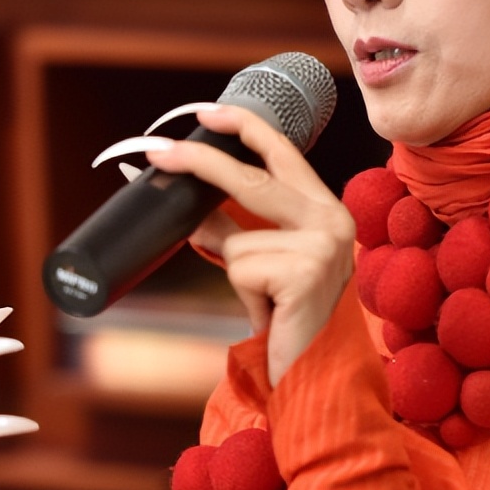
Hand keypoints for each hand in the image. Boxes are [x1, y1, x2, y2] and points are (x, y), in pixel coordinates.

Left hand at [145, 106, 355, 386]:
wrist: (319, 378)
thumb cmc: (292, 321)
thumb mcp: (264, 267)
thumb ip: (235, 233)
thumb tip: (188, 209)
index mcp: (326, 210)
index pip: (282, 154)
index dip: (243, 128)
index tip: (206, 111)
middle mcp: (333, 220)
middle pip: (252, 180)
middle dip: (198, 164)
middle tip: (156, 153)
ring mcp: (323, 245)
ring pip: (238, 239)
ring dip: (239, 274)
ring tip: (269, 302)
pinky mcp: (305, 272)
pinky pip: (240, 267)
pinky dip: (245, 293)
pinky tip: (273, 312)